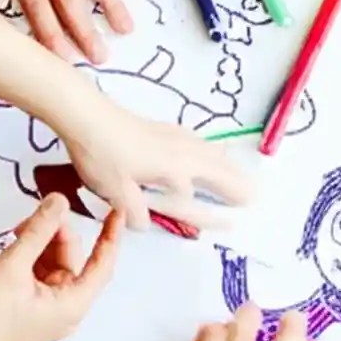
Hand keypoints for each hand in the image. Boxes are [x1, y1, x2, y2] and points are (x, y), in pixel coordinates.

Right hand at [0, 194, 121, 340]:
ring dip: (40, 244)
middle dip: (56, 234)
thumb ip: (37, 231)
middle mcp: (65, 310)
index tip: (116, 211)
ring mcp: (47, 311)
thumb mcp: (11, 267)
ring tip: (17, 234)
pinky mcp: (30, 309)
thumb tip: (57, 204)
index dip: (111, 235)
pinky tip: (14, 249)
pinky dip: (30, 258)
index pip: (103, 263)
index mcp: (72, 305)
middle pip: (73, 260)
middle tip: (36, 216)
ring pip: (54, 264)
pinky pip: (39, 275)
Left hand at [64, 102, 251, 231]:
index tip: (229, 225)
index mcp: (174, 171)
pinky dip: (211, 150)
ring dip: (227, 166)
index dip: (206, 215)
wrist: (86, 115)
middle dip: (235, 184)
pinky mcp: (163, 128)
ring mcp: (174, 137)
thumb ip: (135, 212)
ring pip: (210, 153)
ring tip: (240, 176)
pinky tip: (207, 149)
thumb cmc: (102, 154)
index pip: (194, 199)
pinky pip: (198, 142)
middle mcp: (181, 153)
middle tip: (254, 196)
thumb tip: (145, 223)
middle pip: (216, 170)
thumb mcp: (116, 192)